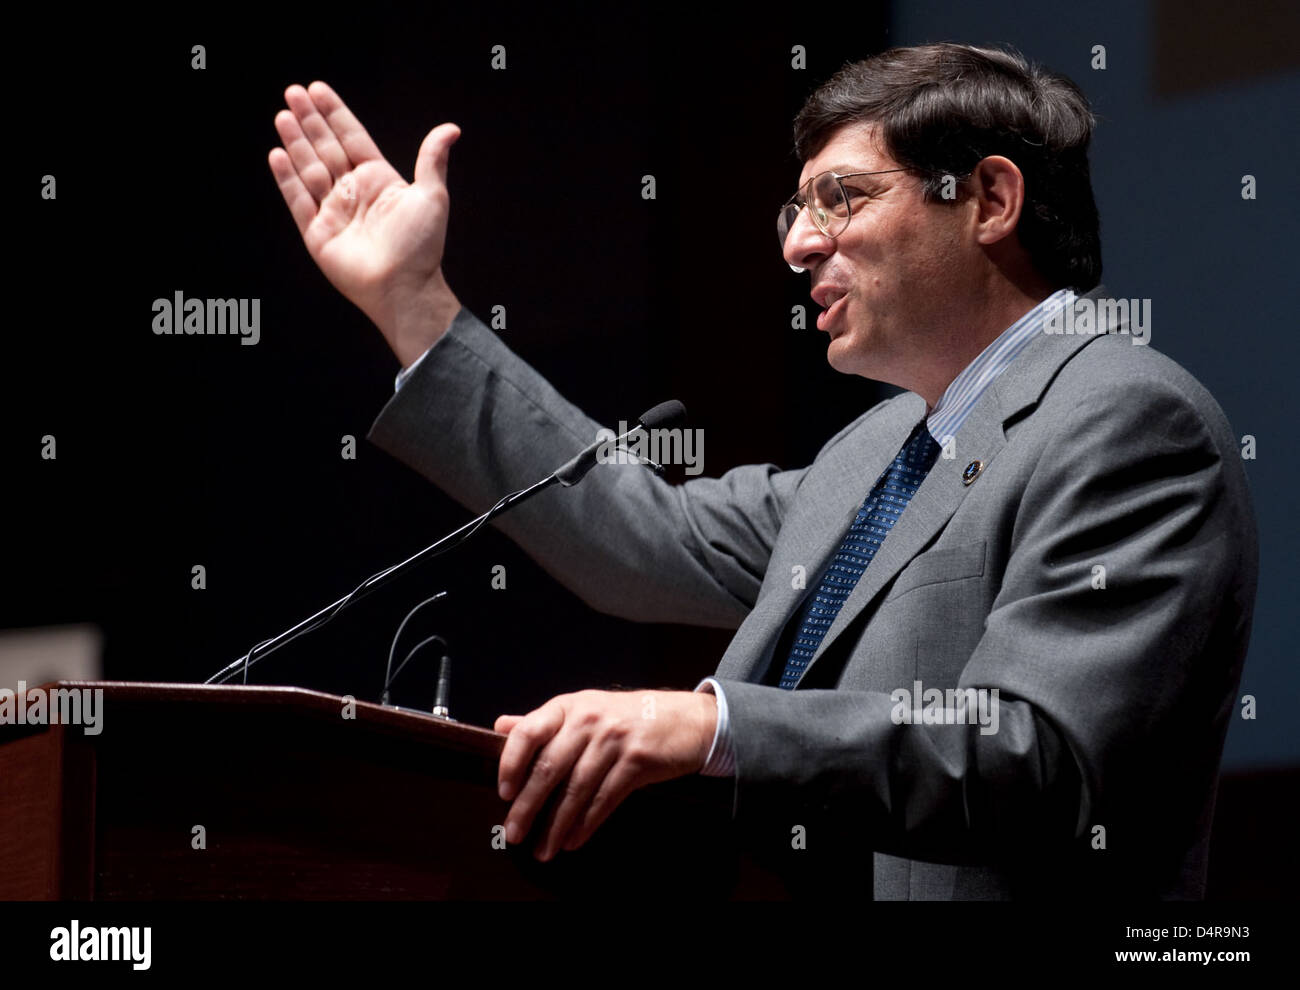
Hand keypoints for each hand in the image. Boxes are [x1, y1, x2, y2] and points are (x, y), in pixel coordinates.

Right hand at [267, 81, 461, 365]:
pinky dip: (288, 178)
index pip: (352, 138)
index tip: (318, 90)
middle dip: (309, 121)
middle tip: (292, 92)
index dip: (334, 114)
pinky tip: (278, 154)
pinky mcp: (317, 234)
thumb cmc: (422, 246)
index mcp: (378, 180)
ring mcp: (334, 212)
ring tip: (282, 116)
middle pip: (326, 148)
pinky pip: (298, 201)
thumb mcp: (432, 195)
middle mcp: (353, 193)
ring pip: (309, 169)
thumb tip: (450, 129)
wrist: (405, 288)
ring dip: (296, 142)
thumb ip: (432, 159)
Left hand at [494, 689, 717, 860]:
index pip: (529, 732)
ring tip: (543, 848)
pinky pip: (604, 799)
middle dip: (528, 806)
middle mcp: (588, 719)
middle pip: (549, 768)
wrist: (685, 719)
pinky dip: (586, 824)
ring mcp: (614, 740)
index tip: (504, 792)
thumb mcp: (584, 709)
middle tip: (514, 832)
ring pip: (576, 790)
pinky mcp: (637, 761)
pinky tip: (573, 840)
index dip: (511, 763)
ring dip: (556, 825)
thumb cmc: (627, 717)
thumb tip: (500, 726)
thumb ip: (544, 722)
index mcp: (569, 706)